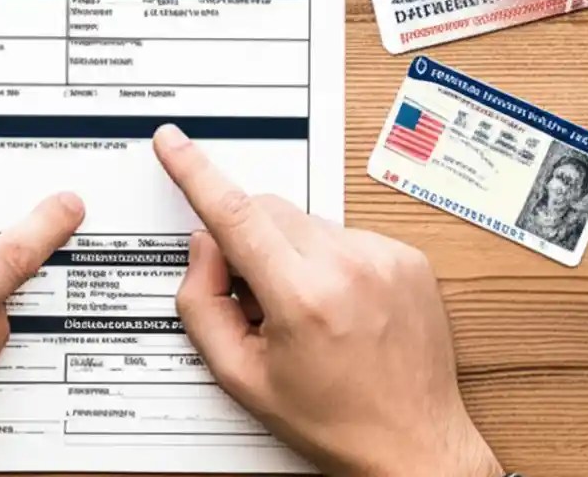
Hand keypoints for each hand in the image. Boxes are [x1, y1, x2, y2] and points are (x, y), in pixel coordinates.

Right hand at [152, 125, 500, 476]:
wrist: (413, 443)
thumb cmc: (334, 420)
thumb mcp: (242, 378)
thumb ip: (203, 306)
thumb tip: (204, 251)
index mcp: (303, 298)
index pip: (235, 215)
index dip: (195, 172)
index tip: (174, 143)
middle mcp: (349, 267)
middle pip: (268, 212)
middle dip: (247, 241)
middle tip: (254, 299)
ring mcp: (384, 258)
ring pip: (305, 222)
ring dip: (290, 252)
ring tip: (306, 312)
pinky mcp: (406, 257)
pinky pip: (344, 235)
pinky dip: (329, 260)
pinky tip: (339, 306)